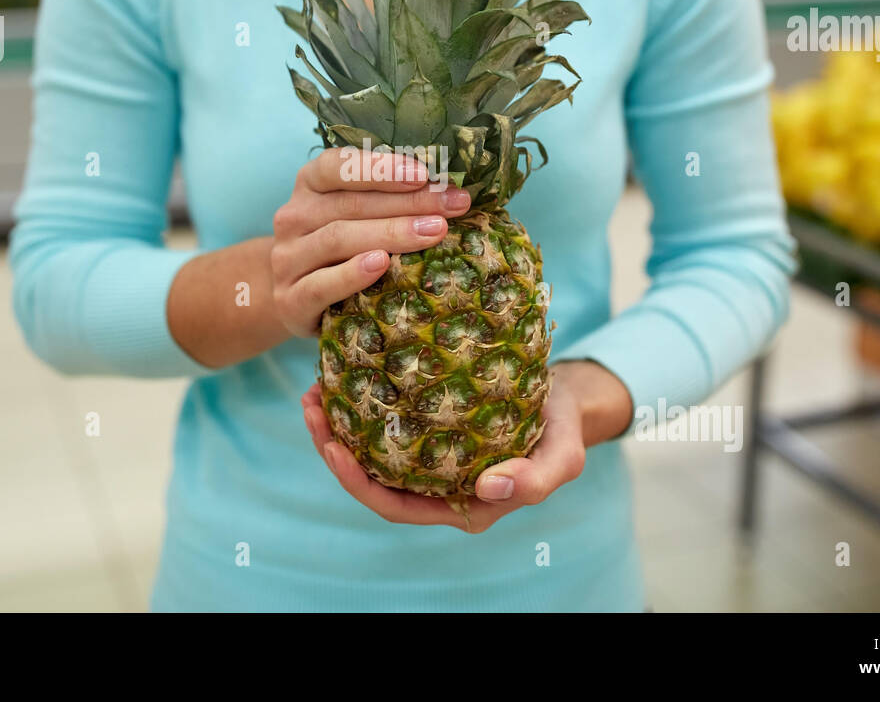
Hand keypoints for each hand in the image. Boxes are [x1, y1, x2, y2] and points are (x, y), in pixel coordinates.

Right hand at [269, 148, 471, 336]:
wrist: (297, 301)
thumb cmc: (342, 251)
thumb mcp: (356, 216)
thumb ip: (387, 197)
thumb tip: (450, 186)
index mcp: (309, 185)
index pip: (337, 166)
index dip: (380, 167)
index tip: (424, 173)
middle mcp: (292, 217)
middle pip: (350, 204)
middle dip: (408, 202)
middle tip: (453, 204)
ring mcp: (287, 259)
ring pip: (338, 239)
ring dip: (391, 233)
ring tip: (435, 231)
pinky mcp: (290, 299)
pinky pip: (321, 284)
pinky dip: (352, 273)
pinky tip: (382, 264)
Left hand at [301, 360, 632, 532]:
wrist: (568, 396)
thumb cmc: (564, 428)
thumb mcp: (563, 456)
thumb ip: (535, 480)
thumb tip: (490, 488)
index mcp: (463, 504)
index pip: (396, 506)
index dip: (358, 484)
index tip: (332, 445)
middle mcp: (439, 485)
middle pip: (372, 479)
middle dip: (332, 447)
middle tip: (311, 406)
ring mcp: (430, 457)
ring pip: (371, 451)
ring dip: (337, 424)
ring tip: (315, 387)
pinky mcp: (428, 427)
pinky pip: (384, 423)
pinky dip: (360, 403)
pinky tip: (344, 373)